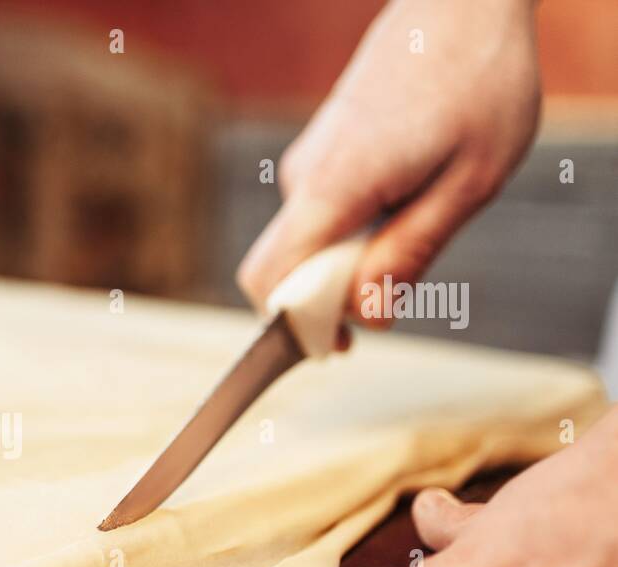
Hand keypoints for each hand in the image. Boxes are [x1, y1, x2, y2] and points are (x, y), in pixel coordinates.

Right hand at [237, 0, 541, 325]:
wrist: (461, 2)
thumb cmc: (478, 82)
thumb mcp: (470, 183)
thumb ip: (412, 253)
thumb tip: (368, 316)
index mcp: (333, 189)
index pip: (272, 282)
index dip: (294, 328)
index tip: (340, 348)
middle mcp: (304, 177)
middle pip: (277, 271)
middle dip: (319, 304)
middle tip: (378, 312)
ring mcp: (308, 161)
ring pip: (306, 244)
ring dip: (346, 262)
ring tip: (416, 226)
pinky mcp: (321, 151)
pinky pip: (320, 215)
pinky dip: (350, 233)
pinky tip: (405, 202)